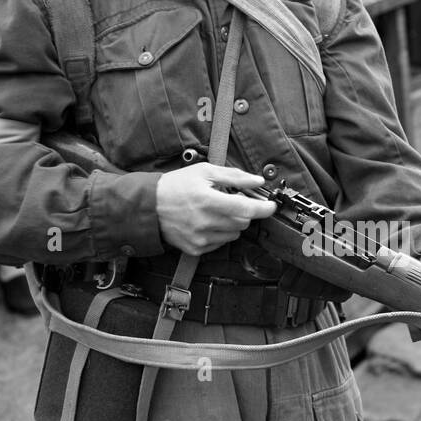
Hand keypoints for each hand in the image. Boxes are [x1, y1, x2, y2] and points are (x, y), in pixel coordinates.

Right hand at [156, 163, 276, 254]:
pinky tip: (208, 222)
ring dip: (232, 223)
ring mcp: (200, 238)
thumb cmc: (177, 185)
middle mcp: (205, 222)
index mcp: (208, 200)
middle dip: (243, 211)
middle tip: (232, 201)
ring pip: (234, 234)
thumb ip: (234, 177)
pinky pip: (220, 243)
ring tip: (217, 211)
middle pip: (243, 222)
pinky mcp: (196, 248)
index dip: (263, 208)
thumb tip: (258, 182)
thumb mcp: (205, 172)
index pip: (246, 209)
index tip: (271, 206)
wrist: (150, 206)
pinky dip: (220, 233)